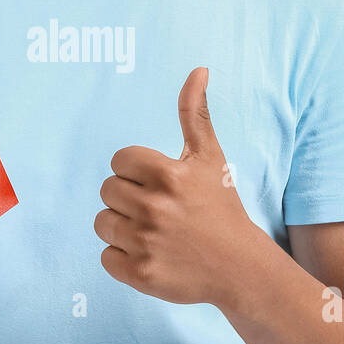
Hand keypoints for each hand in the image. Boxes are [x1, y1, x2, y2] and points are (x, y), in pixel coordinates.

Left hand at [95, 67, 260, 307]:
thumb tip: (198, 69)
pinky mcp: (140, 275)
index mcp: (167, 174)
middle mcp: (154, 208)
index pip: (119, 162)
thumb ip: (195, 113)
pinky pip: (106, 257)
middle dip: (129, 198)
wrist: (240, 267)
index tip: (159, 184)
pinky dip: (123, 257)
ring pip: (103, 223)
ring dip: (123, 227)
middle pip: (108, 191)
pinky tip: (151, 254)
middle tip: (159, 209)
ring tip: (154, 232)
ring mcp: (145, 243)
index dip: (136, 172)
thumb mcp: (210, 156)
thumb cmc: (220, 205)